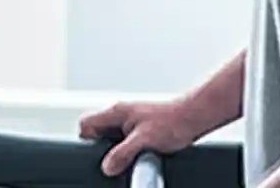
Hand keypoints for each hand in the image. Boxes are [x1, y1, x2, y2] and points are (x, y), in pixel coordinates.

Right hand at [79, 99, 199, 176]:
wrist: (193, 117)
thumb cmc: (172, 122)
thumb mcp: (143, 140)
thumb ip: (122, 153)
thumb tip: (107, 167)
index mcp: (116, 112)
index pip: (86, 123)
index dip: (87, 140)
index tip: (98, 153)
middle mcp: (120, 114)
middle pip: (96, 130)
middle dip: (102, 146)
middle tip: (117, 157)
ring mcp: (130, 119)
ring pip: (111, 135)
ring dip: (117, 148)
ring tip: (133, 153)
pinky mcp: (140, 126)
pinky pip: (124, 138)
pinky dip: (129, 147)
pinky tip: (141, 152)